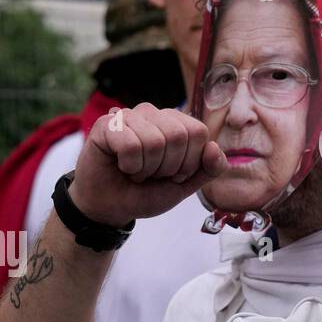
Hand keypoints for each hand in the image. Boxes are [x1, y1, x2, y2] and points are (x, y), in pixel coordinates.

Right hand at [70, 103, 226, 226]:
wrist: (112, 207)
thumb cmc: (146, 192)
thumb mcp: (185, 185)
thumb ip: (208, 169)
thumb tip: (214, 147)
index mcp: (176, 124)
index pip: (198, 133)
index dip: (188, 162)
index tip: (172, 174)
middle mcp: (154, 114)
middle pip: (178, 135)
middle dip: (168, 167)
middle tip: (152, 174)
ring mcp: (130, 116)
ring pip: (154, 141)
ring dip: (146, 169)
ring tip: (136, 171)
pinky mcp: (107, 124)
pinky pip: (130, 145)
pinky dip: (129, 166)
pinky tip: (121, 165)